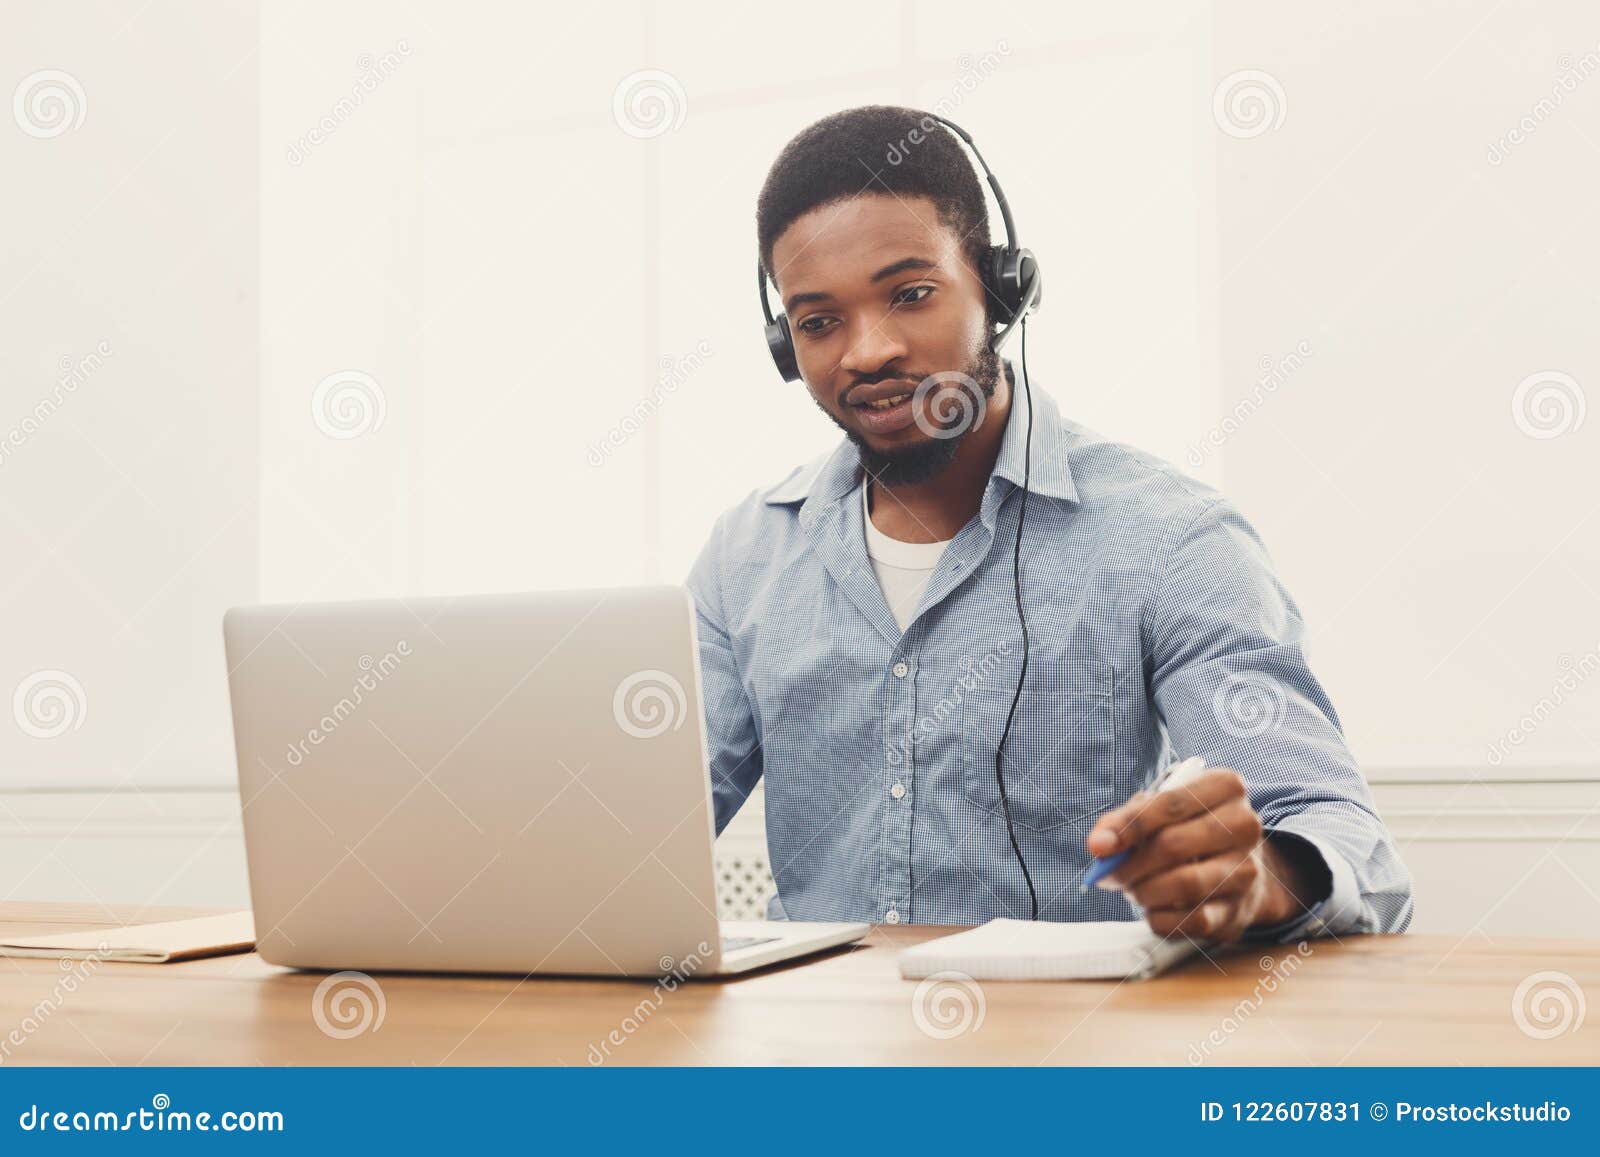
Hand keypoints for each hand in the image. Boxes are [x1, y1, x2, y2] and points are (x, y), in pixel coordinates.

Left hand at [1084, 768, 1305, 943]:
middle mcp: (1245, 825)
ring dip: (1145, 892)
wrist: (1237, 868)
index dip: (1129, 826)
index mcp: (1225, 786)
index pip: (1170, 804)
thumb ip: (1125, 821)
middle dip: (1130, 865)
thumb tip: (1099, 845)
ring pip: (1185, 884)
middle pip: (1173, 846)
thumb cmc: (1188, 831)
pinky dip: (1161, 919)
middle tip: (1109, 875)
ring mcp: (1248, 869)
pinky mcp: (1241, 910)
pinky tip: (1153, 910)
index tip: (1098, 846)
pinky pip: (1193, 920)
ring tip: (1133, 891)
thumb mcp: (1160, 811)